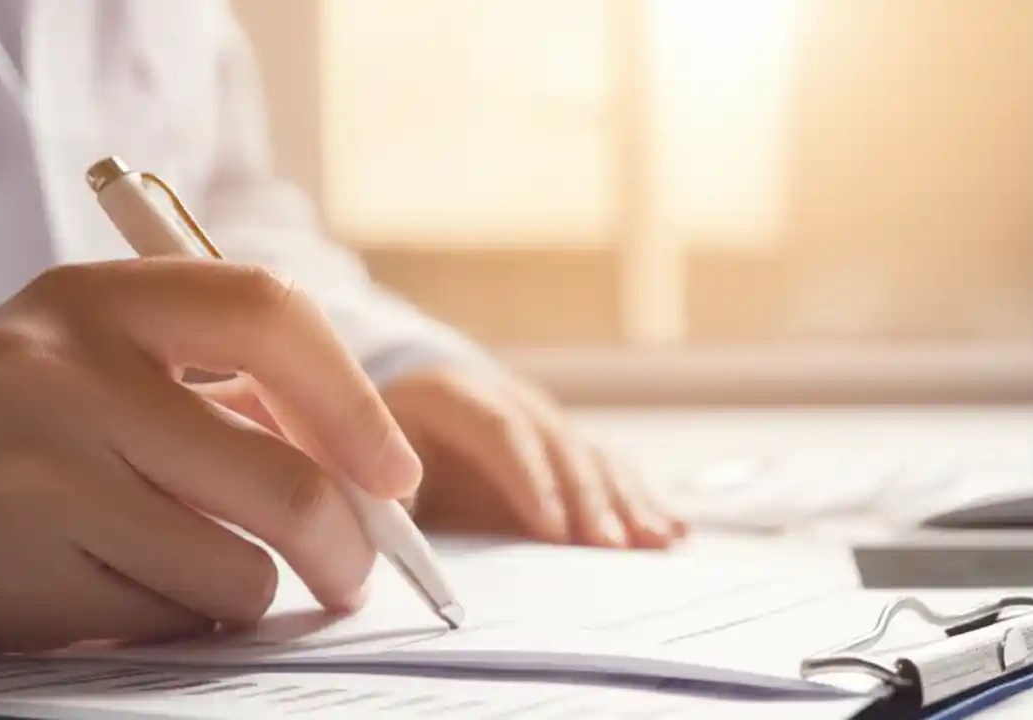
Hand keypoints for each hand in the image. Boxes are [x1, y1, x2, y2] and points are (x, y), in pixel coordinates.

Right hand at [0, 259, 419, 649]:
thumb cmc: (25, 417)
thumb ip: (233, 384)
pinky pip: (176, 620)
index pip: (271, 316)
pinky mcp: (22, 583)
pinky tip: (137, 581)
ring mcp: (39, 484)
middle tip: (357, 564)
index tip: (395, 471)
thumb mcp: (108, 354)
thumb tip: (370, 474)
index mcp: (99, 297)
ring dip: (256, 583)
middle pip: (284, 483)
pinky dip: (188, 613)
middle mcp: (64, 378)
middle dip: (350, 543)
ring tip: (212, 560)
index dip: (357, 400)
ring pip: (241, 573)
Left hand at [380, 368, 686, 547]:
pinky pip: (609, 467)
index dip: (528, 479)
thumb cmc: (374, 451)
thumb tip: (403, 534)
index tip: (550, 532)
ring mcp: (542, 418)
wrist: (397, 414)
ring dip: (625, 502)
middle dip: (587, 500)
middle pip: (556, 444)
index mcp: (449, 394)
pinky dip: (639, 500)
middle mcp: (506, 398)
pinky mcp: (564, 443)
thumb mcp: (361, 464)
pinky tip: (671, 529)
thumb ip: (385, 495)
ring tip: (653, 544)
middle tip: (611, 550)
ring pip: (591, 455)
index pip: (498, 429)